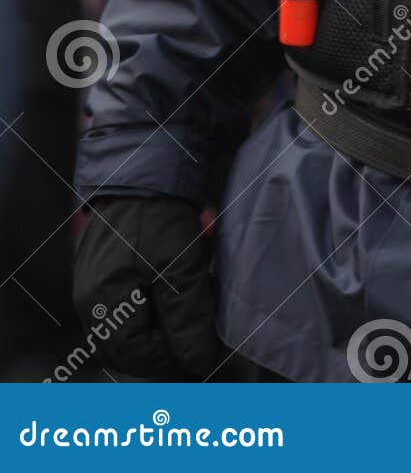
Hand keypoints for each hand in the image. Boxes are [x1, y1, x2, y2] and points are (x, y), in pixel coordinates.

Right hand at [73, 194, 226, 379]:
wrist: (144, 165)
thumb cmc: (160, 215)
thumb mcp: (181, 267)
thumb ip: (187, 319)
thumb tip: (197, 362)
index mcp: (101, 303)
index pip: (136, 356)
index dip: (172, 358)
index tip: (203, 348)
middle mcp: (88, 300)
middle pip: (127, 348)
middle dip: (165, 347)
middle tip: (198, 334)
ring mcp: (92, 285)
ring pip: (128, 330)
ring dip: (159, 329)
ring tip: (189, 309)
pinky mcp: (103, 272)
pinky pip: (127, 307)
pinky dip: (152, 308)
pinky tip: (175, 290)